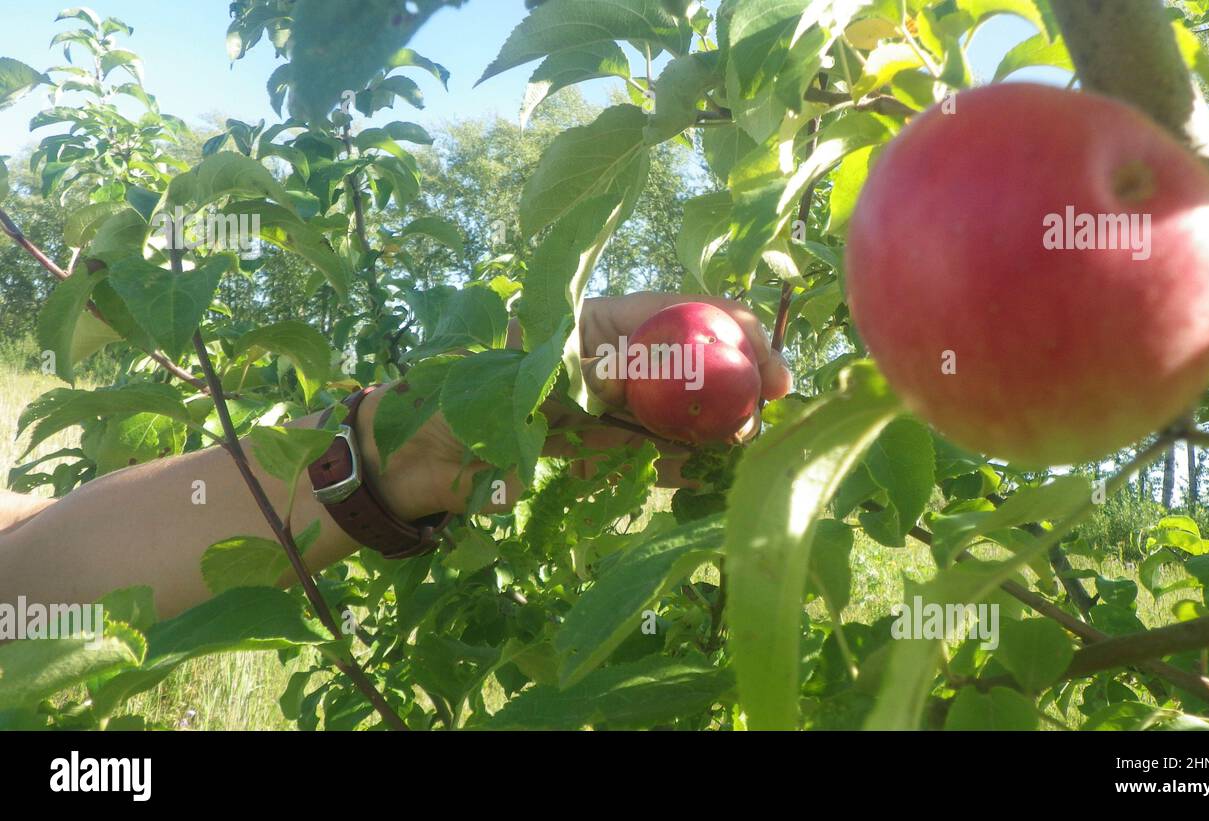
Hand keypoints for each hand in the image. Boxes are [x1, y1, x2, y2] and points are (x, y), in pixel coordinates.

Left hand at [357, 293, 792, 518]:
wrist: (415, 461)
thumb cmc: (462, 400)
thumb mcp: (529, 376)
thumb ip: (584, 376)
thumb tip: (631, 386)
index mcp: (602, 321)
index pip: (687, 313)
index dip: (736, 335)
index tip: (773, 372)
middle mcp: (616, 361)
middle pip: (695, 365)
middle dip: (734, 390)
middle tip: (757, 423)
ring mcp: (612, 409)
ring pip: (680, 416)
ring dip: (710, 435)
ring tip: (734, 454)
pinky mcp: (601, 455)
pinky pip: (651, 461)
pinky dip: (673, 471)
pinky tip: (689, 481)